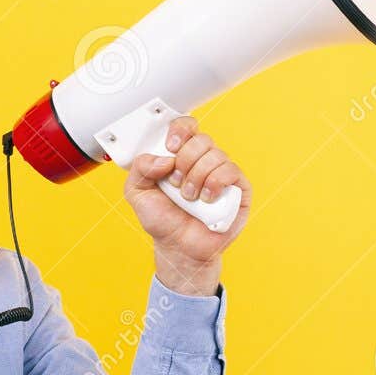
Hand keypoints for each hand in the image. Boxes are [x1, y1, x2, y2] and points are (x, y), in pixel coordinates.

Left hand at [123, 115, 250, 295]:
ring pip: (216, 154)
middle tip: (176, 182)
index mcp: (181, 155)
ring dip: (197, 177)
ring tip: (188, 197)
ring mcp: (221, 173)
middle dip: (184, 161)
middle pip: (201, 139)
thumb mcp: (137, 192)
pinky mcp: (238, 188)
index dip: (180, 131)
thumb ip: (140, 168)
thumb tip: (163, 158)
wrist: (179, 248)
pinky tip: (206, 199)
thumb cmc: (162, 220)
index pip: (187, 127)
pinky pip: (231, 171)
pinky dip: (215, 183)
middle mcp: (203, 161)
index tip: (170, 147)